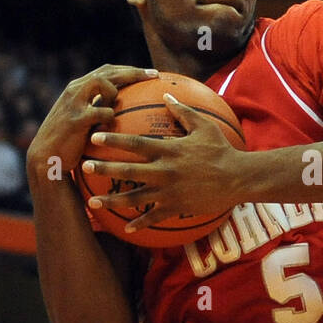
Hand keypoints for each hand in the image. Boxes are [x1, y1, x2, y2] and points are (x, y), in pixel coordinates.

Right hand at [26, 65, 158, 177]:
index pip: (106, 71)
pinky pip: (102, 111)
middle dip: (132, 72)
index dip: (128, 70)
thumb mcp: (83, 120)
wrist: (46, 158)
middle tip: (154, 76)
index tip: (149, 74)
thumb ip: (97, 110)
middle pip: (107, 71)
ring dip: (116, 90)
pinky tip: (115, 125)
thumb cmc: (68, 143)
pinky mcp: (76, 119)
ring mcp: (74, 103)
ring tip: (126, 103)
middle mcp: (74, 90)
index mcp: (77, 88)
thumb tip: (123, 109)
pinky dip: (111, 116)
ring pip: (101, 82)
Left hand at [79, 92, 248, 233]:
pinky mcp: (177, 207)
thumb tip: (166, 95)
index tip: (94, 136)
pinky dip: (139, 223)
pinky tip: (126, 226)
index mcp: (168, 150)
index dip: (112, 139)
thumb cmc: (221, 150)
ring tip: (92, 201)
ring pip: (134, 197)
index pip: (134, 143)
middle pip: (127, 170)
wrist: (238, 178)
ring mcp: (169, 191)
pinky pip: (154, 217)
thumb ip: (182, 111)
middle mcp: (164, 171)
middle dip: (103, 168)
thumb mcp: (203, 126)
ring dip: (112, 199)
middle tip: (83, 166)